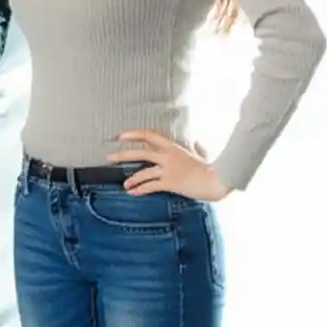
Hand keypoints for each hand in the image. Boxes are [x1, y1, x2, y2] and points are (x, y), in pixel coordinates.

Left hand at [107, 130, 232, 201]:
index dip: (134, 134)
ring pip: (143, 171)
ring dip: (131, 178)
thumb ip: (197, 147)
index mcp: (173, 146)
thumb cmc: (211, 167)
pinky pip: (150, 186)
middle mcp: (168, 155)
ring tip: (124, 183)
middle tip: (109, 157)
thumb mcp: (202, 154)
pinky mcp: (170, 182)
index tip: (120, 135)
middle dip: (122, 155)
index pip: (149, 135)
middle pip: (140, 152)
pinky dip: (139, 189)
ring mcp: (168, 169)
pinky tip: (132, 192)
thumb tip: (198, 143)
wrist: (217, 180)